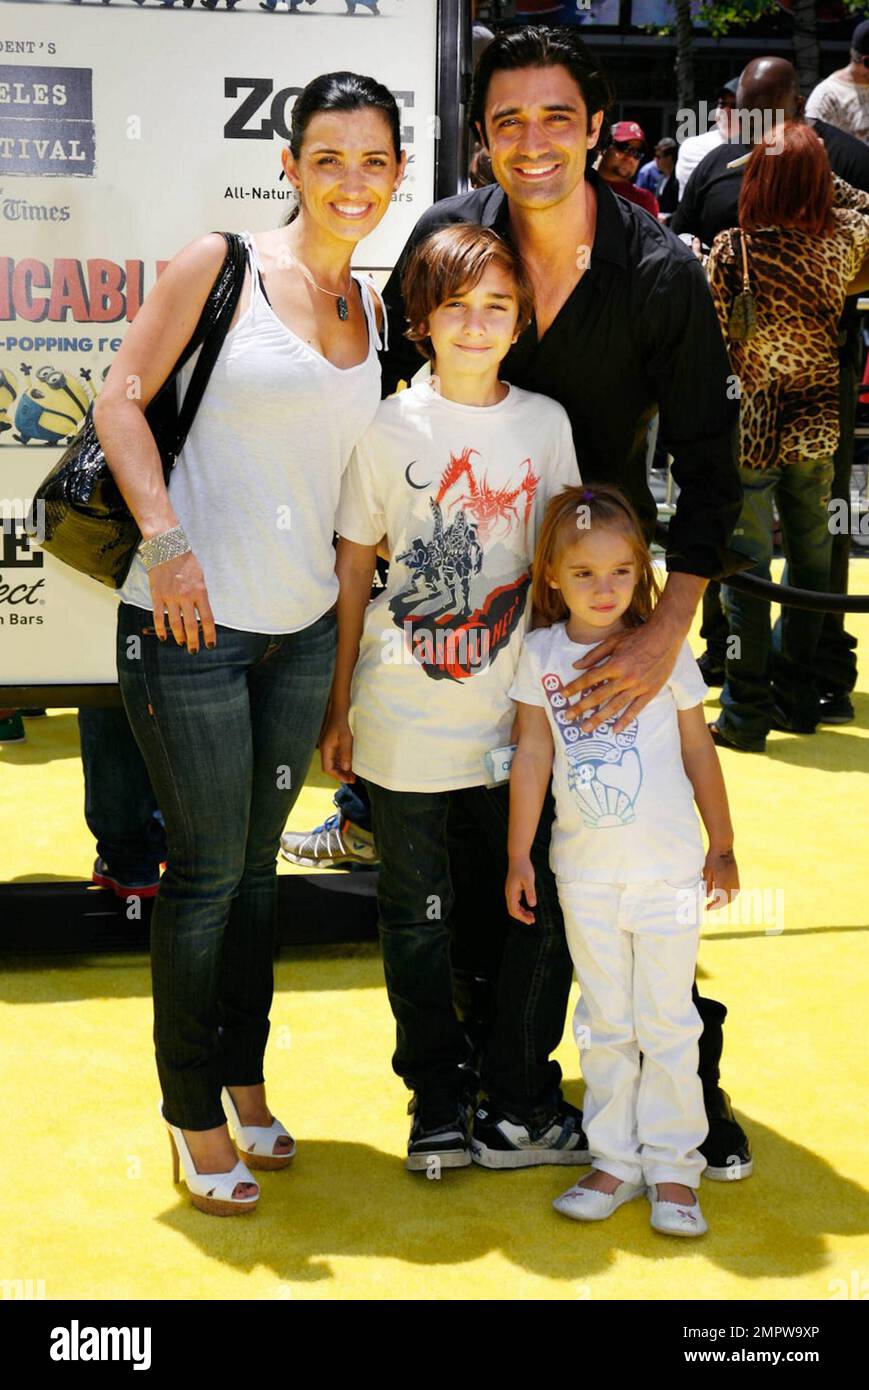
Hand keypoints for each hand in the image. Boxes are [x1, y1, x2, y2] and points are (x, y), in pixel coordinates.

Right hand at [147, 549, 215, 653]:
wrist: (167, 547)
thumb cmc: (186, 562)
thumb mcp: (200, 578)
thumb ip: (201, 596)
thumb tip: (202, 615)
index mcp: (200, 592)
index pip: (207, 619)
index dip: (210, 634)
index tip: (210, 644)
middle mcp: (186, 597)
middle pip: (191, 625)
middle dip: (193, 641)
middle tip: (194, 650)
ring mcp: (170, 597)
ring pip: (175, 624)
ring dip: (179, 636)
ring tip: (181, 643)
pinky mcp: (157, 595)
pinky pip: (158, 616)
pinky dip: (160, 629)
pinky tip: (163, 637)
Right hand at [320, 713, 354, 783]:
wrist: (340, 706)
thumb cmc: (343, 720)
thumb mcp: (346, 738)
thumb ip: (346, 753)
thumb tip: (345, 768)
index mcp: (326, 748)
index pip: (328, 768)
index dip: (338, 776)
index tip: (349, 780)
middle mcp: (325, 748)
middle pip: (330, 766)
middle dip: (341, 774)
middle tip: (353, 779)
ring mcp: (329, 745)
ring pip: (334, 761)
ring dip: (342, 768)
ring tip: (354, 774)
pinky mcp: (333, 741)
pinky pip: (337, 755)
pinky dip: (343, 761)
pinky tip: (351, 763)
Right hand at [506, 855, 535, 924]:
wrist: (518, 857)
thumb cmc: (524, 867)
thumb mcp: (529, 880)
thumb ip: (530, 892)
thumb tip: (532, 905)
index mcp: (511, 893)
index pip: (513, 910)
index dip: (522, 918)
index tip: (531, 920)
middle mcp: (509, 893)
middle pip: (512, 910)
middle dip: (522, 917)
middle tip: (532, 920)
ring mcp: (510, 891)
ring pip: (513, 906)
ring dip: (522, 913)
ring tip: (532, 916)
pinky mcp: (513, 889)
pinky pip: (515, 902)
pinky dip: (521, 907)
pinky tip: (528, 907)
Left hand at [561, 617, 681, 734]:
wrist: (665, 636)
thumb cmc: (638, 636)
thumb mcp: (613, 640)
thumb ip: (594, 654)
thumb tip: (576, 666)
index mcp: (614, 664)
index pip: (589, 679)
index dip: (574, 687)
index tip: (563, 695)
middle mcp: (625, 678)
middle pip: (598, 696)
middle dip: (581, 707)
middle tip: (567, 717)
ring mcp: (638, 687)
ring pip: (615, 706)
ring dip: (599, 718)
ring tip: (586, 728)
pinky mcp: (650, 692)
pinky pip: (636, 709)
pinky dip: (625, 720)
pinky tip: (615, 730)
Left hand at [703, 847, 738, 910]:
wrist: (723, 848)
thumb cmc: (713, 859)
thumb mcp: (706, 872)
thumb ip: (707, 885)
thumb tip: (708, 896)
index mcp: (722, 882)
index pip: (718, 900)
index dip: (712, 906)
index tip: (706, 908)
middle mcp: (730, 883)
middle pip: (726, 900)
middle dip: (718, 905)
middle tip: (710, 906)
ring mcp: (735, 881)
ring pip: (732, 897)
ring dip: (725, 901)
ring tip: (717, 901)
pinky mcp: (737, 878)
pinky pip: (736, 891)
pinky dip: (730, 896)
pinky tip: (724, 895)